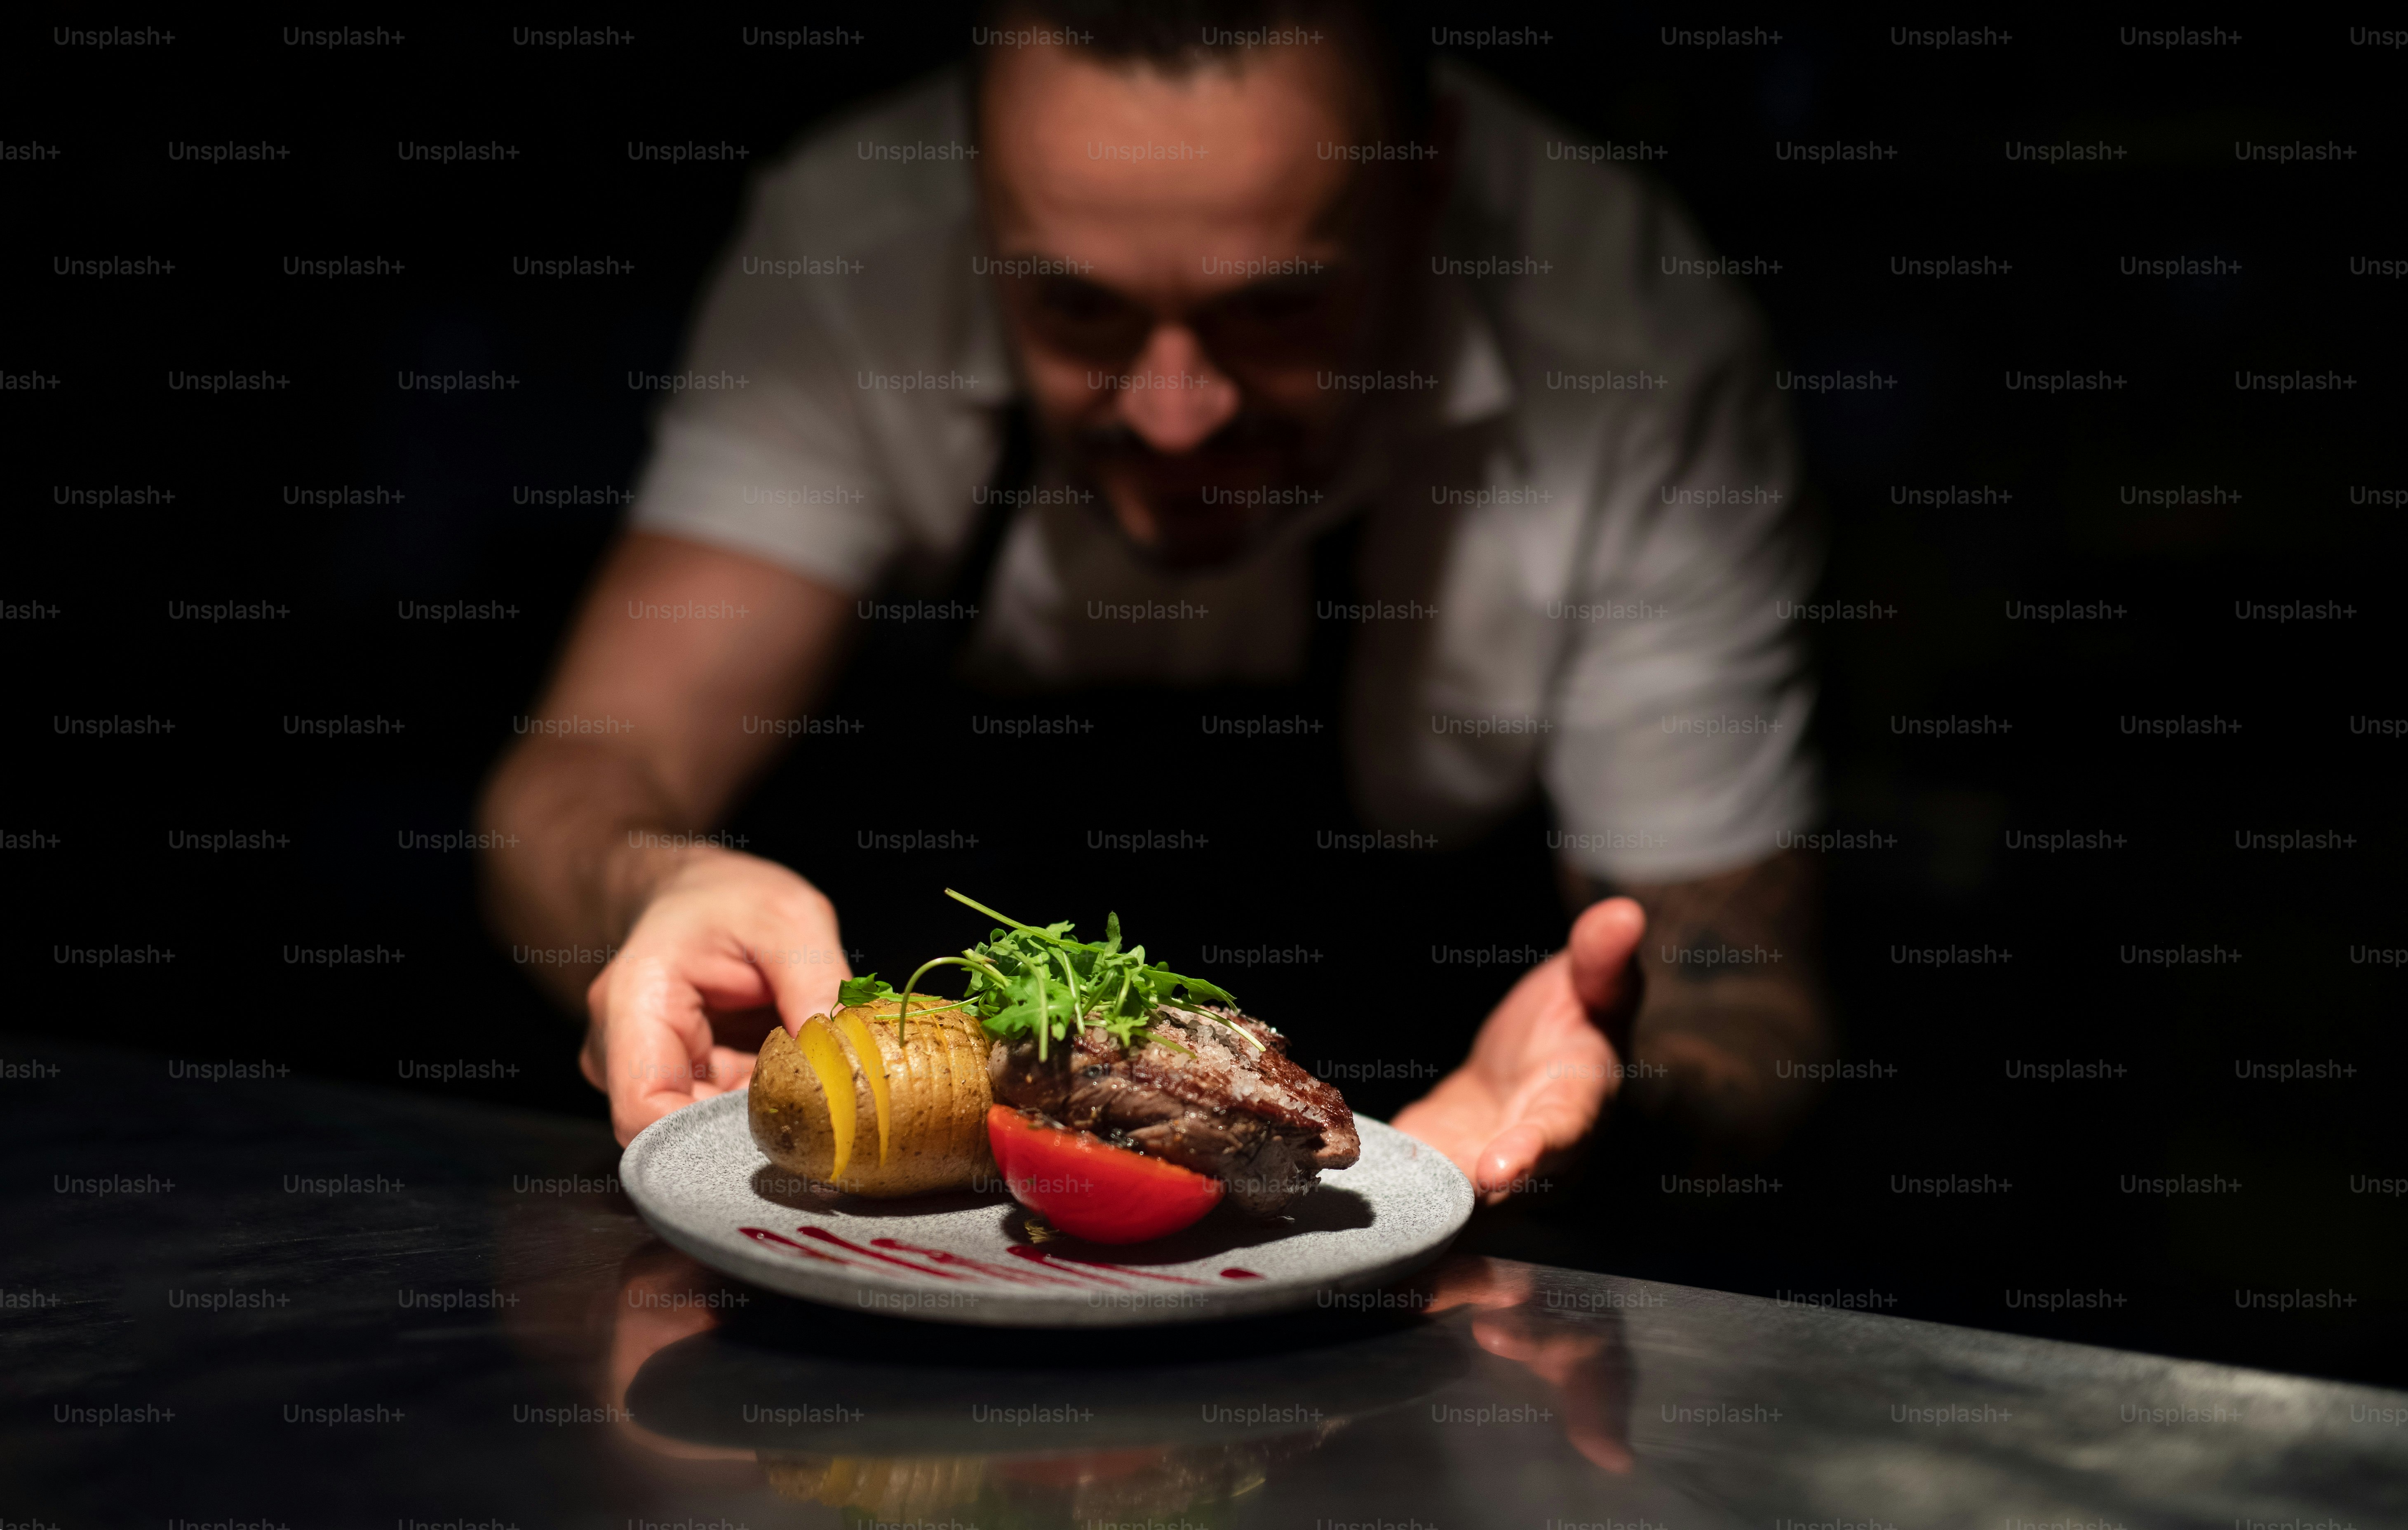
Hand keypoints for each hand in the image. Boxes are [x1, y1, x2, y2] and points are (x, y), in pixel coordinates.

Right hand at [582, 848, 847, 1144]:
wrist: (697, 892)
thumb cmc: (732, 896)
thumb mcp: (791, 920)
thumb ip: (819, 987)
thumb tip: (851, 1060)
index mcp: (632, 1004)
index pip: (645, 1113)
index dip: (717, 1138)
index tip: (790, 1121)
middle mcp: (619, 1050)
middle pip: (679, 1133)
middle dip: (755, 1126)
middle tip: (823, 1100)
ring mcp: (643, 1071)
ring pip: (704, 1131)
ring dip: (763, 1113)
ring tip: (807, 1068)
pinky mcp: (674, 1082)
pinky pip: (718, 1116)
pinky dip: (762, 1103)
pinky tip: (790, 1068)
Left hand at [1392, 897, 1643, 1203]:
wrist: (1533, 1060)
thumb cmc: (1573, 1020)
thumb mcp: (1592, 982)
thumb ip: (1601, 959)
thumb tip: (1623, 915)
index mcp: (1579, 1104)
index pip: (1561, 1132)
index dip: (1532, 1152)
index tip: (1497, 1170)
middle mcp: (1537, 1158)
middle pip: (1500, 1189)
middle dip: (1458, 1194)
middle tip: (1411, 1200)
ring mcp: (1486, 1171)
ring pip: (1450, 1197)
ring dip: (1410, 1198)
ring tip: (1365, 1197)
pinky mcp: (1441, 1169)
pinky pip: (1413, 1184)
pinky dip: (1381, 1183)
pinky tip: (1337, 1174)